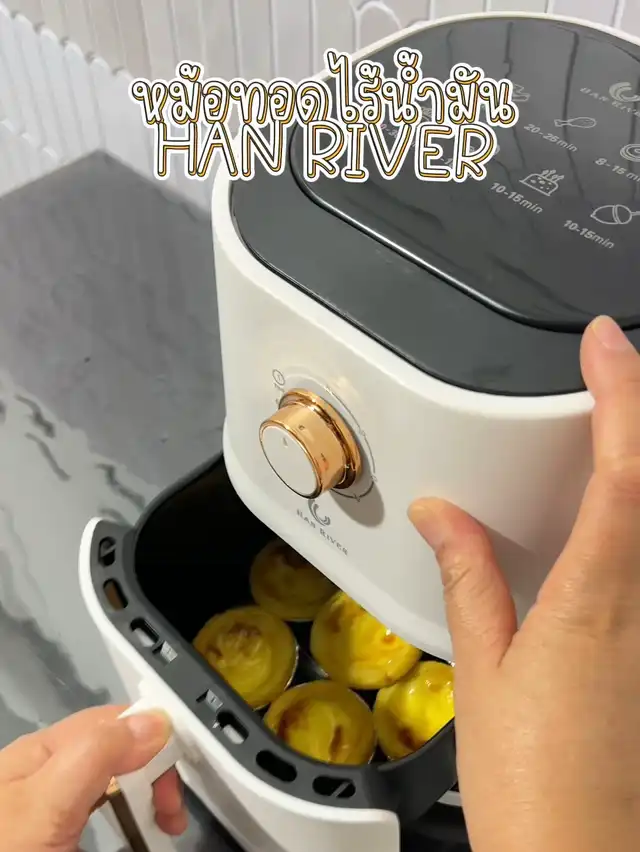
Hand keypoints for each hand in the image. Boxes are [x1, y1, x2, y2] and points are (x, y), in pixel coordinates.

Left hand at [0, 705, 186, 851]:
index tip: (181, 773)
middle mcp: (46, 775)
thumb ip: (96, 755)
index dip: (152, 735)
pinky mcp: (54, 839)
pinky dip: (128, 822)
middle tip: (172, 816)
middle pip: (117, 752)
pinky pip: (102, 814)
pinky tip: (136, 834)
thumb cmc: (6, 850)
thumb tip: (155, 720)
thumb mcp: (46, 804)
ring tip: (165, 826)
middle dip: (154, 774)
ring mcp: (50, 812)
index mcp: (40, 754)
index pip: (111, 721)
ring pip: (114, 787)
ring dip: (146, 799)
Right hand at [409, 316, 639, 851]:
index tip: (605, 344)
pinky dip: (638, 508)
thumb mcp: (483, 671)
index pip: (625, 471)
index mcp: (597, 600)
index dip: (621, 394)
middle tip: (612, 368)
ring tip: (612, 417)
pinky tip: (609, 505)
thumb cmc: (534, 786)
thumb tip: (442, 514)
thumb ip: (470, 576)